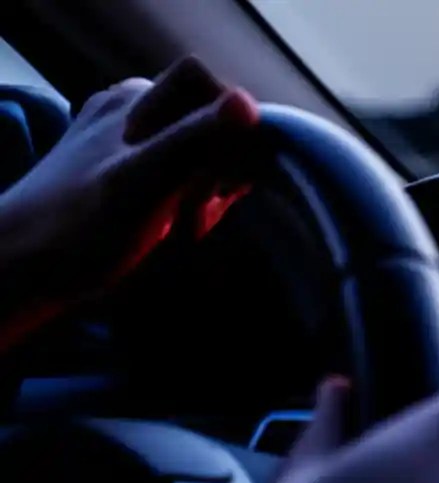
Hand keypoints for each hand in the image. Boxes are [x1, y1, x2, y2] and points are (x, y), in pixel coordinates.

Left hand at [0, 56, 257, 348]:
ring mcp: (128, 142)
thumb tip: (248, 104)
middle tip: (199, 214)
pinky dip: (193, 199)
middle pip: (209, 118)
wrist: (18, 272)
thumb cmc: (79, 230)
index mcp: (135, 103)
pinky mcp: (129, 174)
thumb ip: (193, 141)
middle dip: (222, 166)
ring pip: (200, 149)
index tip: (224, 177)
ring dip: (210, 188)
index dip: (229, 126)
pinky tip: (178, 227)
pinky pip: (182, 172)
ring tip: (187, 226)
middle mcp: (132, 111)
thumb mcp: (143, 182)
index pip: (208, 85)